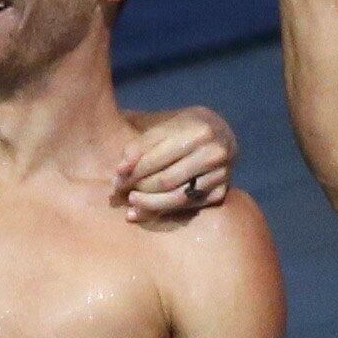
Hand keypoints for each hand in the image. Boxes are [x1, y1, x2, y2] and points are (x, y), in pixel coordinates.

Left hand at [114, 107, 235, 218]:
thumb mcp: (161, 125)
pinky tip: (144, 212)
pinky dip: (163, 212)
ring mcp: (221, 175)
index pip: (156, 157)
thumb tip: (120, 170)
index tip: (116, 177)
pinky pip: (188, 208)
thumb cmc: (182, 128)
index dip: (132, 170)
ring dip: (148, 203)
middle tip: (121, 190)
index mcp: (198, 130)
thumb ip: (139, 144)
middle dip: (139, 187)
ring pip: (177, 197)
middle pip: (165, 179)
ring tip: (132, 201)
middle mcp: (213, 153)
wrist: (219, 134)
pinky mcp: (221, 193)